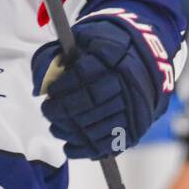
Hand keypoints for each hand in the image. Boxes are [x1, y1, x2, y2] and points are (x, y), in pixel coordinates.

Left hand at [33, 18, 162, 159]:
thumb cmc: (110, 52)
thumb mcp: (88, 40)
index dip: (65, 85)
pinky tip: (69, 147)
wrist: (147, 64)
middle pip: (91, 101)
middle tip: (48, 110)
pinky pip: (108, 143)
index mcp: (116, 57)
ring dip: (72, 130)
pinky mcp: (134, 128)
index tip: (52, 91)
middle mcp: (127, 83)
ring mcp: (133, 109)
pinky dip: (86, 149)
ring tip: (56, 127)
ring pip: (99, 124)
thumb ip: (62, 54)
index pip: (86, 73)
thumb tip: (41, 82)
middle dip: (64, 109)